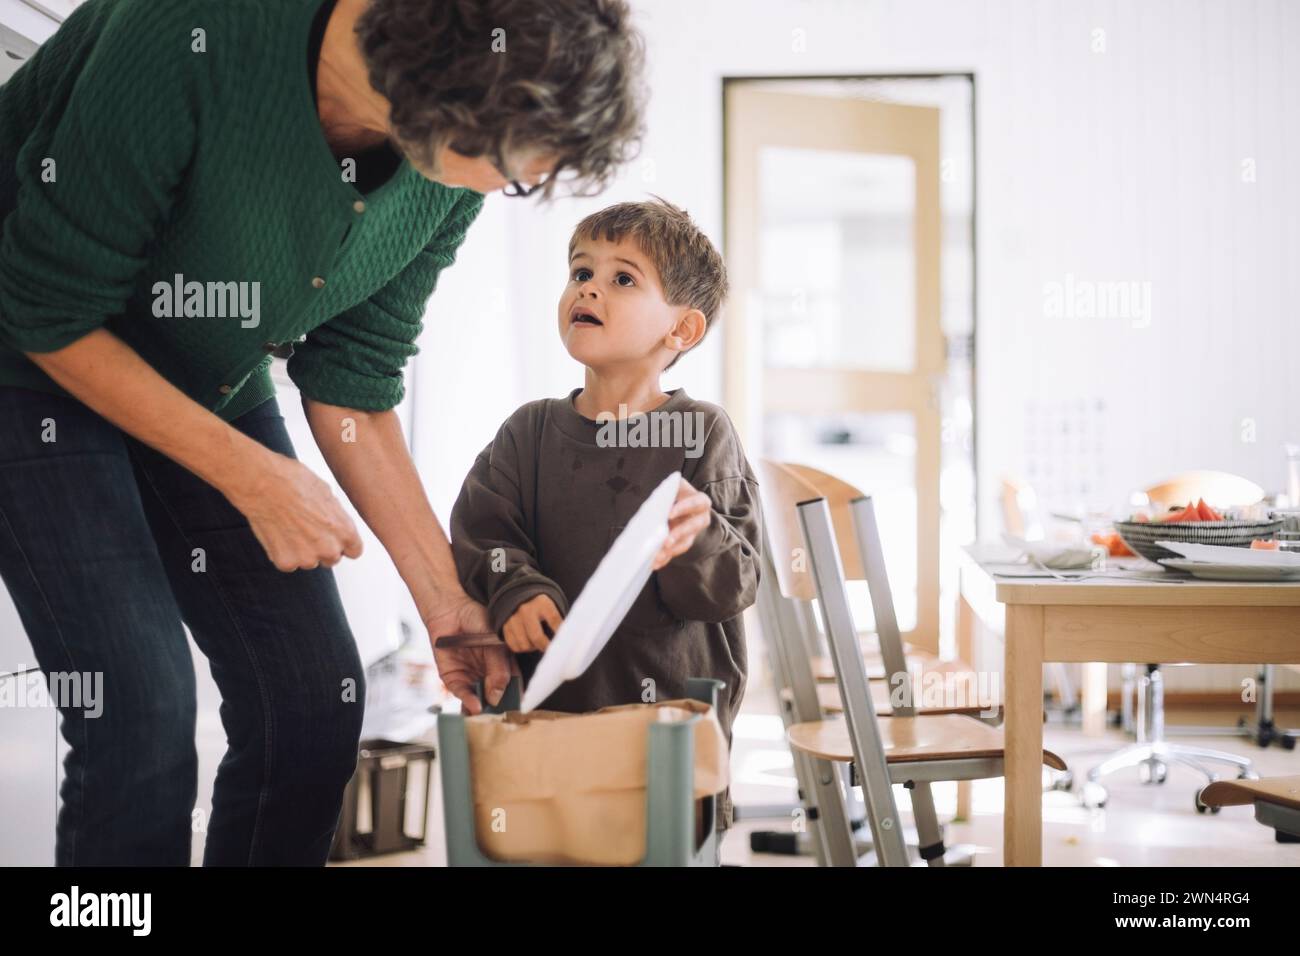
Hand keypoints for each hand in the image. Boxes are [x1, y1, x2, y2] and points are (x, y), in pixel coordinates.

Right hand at [227, 450, 362, 571]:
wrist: (262, 483)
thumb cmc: (293, 481)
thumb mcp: (327, 493)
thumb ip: (336, 516)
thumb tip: (335, 523)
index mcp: (345, 531)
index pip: (354, 551)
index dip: (343, 545)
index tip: (334, 540)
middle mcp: (330, 548)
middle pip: (331, 558)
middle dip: (321, 548)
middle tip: (306, 530)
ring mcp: (307, 558)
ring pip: (308, 561)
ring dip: (301, 550)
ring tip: (288, 526)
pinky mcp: (285, 562)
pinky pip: (288, 563)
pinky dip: (282, 552)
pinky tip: (276, 532)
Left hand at [424, 592, 517, 714]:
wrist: (451, 610)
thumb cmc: (477, 620)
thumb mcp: (496, 643)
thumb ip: (499, 669)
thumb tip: (499, 695)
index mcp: (503, 664)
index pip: (513, 685)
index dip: (516, 697)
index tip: (519, 708)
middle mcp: (488, 673)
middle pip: (496, 696)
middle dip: (498, 708)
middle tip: (502, 716)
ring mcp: (471, 676)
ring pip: (479, 699)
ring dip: (483, 710)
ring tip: (488, 716)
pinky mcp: (453, 677)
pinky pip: (462, 692)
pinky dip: (468, 701)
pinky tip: (475, 706)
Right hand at [502, 594, 562, 653]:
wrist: (522, 598)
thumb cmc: (540, 607)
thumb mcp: (551, 607)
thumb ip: (558, 622)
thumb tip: (567, 639)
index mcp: (541, 603)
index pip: (554, 619)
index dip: (560, 634)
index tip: (564, 642)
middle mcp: (526, 610)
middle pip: (536, 637)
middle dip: (545, 646)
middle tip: (550, 648)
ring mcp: (513, 618)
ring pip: (524, 644)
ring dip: (532, 648)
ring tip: (537, 643)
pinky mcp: (505, 626)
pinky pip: (514, 646)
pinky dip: (522, 648)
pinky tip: (528, 643)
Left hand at [651, 478, 712, 570]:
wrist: (682, 504)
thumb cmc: (675, 494)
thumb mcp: (674, 488)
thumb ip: (668, 492)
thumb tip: (654, 505)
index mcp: (701, 501)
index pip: (696, 503)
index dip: (684, 508)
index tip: (669, 514)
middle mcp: (701, 518)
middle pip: (693, 526)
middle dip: (679, 534)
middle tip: (666, 542)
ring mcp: (694, 533)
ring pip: (685, 543)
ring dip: (671, 550)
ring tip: (657, 557)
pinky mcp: (684, 543)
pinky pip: (676, 552)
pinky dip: (665, 558)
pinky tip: (655, 563)